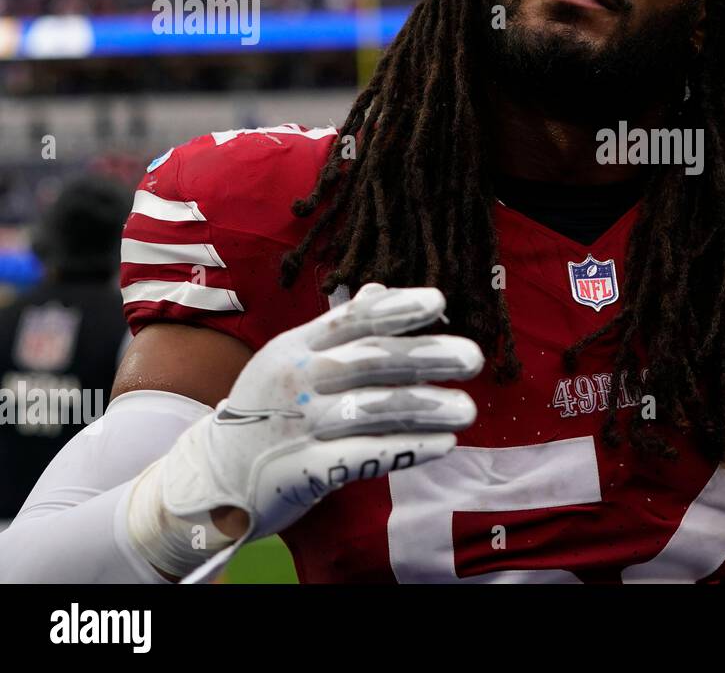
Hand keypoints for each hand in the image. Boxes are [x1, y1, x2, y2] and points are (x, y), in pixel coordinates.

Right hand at [146, 283, 481, 546]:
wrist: (208, 477)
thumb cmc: (264, 411)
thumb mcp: (289, 360)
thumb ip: (337, 329)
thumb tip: (380, 290)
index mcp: (295, 348)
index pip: (351, 321)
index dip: (396, 309)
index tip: (439, 301)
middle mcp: (296, 381)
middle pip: (370, 361)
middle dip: (426, 355)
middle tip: (473, 357)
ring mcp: (296, 426)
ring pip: (372, 410)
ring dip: (426, 408)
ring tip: (468, 409)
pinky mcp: (301, 471)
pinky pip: (362, 457)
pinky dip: (406, 449)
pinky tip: (442, 443)